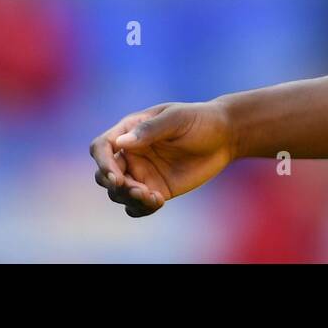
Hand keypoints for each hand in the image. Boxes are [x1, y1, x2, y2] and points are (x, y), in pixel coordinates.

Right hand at [90, 100, 236, 217]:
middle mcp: (131, 153)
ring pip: (119, 193)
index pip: (102, 147)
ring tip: (153, 197)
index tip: (116, 177)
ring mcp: (142, 173)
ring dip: (130, 198)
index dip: (102, 162)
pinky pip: (137, 206)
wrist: (225, 136)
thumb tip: (121, 143)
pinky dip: (141, 208)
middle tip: (138, 190)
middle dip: (115, 185)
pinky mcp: (156, 189)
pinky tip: (159, 201)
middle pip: (105, 174)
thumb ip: (150, 130)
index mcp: (130, 130)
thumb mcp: (177, 119)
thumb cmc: (200, 120)